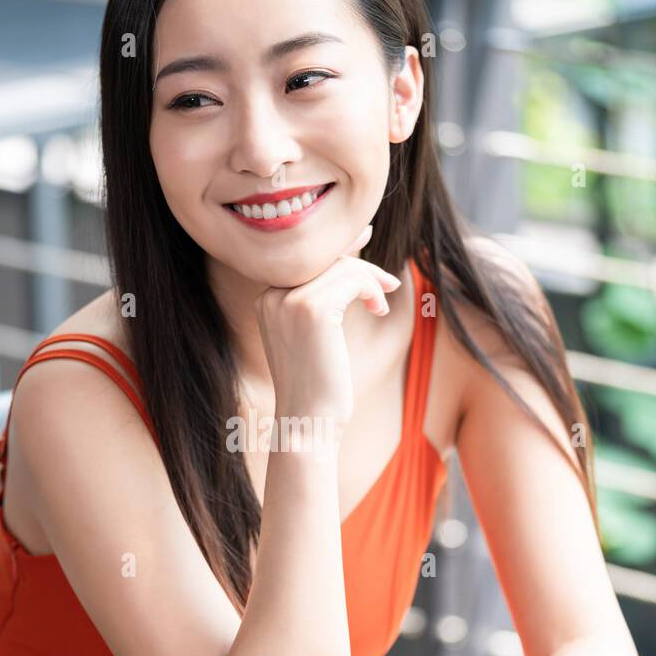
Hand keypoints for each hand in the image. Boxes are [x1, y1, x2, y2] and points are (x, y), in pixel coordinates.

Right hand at [254, 229, 401, 427]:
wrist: (308, 421)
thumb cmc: (316, 385)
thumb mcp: (313, 336)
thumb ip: (321, 299)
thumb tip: (352, 260)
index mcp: (266, 299)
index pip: (306, 260)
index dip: (338, 245)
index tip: (365, 234)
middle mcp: (271, 295)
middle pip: (325, 260)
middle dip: (361, 264)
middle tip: (388, 282)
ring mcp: (288, 301)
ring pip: (341, 267)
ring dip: (370, 280)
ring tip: (381, 303)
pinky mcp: (312, 310)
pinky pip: (352, 279)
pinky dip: (371, 288)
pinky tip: (377, 308)